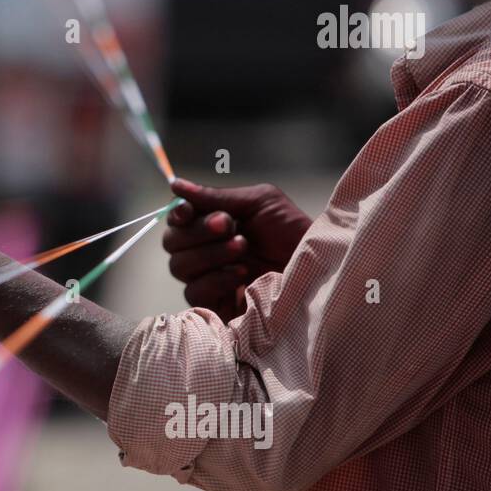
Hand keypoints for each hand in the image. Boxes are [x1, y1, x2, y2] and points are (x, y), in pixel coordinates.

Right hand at [163, 178, 311, 321]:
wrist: (319, 265)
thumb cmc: (292, 230)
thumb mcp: (259, 202)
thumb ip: (216, 196)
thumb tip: (175, 185)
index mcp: (211, 224)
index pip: (176, 220)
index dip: (177, 213)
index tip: (189, 210)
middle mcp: (204, 251)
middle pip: (171, 243)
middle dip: (198, 231)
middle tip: (229, 225)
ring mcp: (208, 279)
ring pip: (179, 267)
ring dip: (210, 254)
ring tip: (243, 248)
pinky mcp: (216, 306)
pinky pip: (194, 293)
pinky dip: (215, 279)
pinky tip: (242, 274)